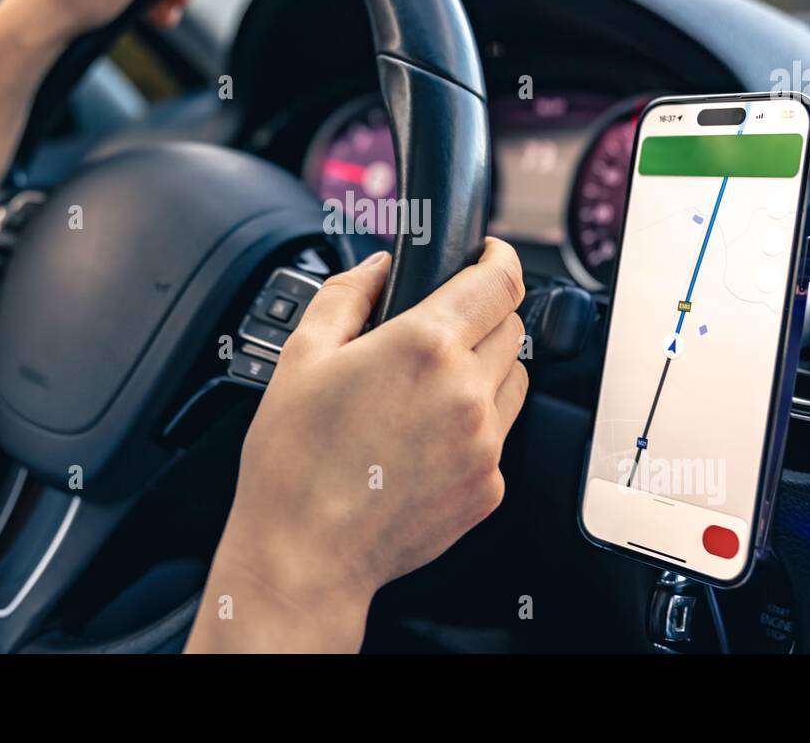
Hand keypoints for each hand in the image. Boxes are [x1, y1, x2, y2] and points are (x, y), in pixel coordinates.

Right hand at [185, 239, 528, 652]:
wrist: (304, 554)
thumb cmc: (294, 461)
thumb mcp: (302, 356)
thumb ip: (346, 295)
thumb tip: (377, 268)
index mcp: (424, 346)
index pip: (500, 281)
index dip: (498, 258)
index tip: (490, 254)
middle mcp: (466, 392)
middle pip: (511, 327)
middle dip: (483, 314)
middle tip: (439, 328)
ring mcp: (484, 443)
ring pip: (515, 379)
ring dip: (487, 367)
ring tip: (430, 386)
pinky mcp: (489, 487)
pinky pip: (500, 434)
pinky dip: (477, 423)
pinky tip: (427, 436)